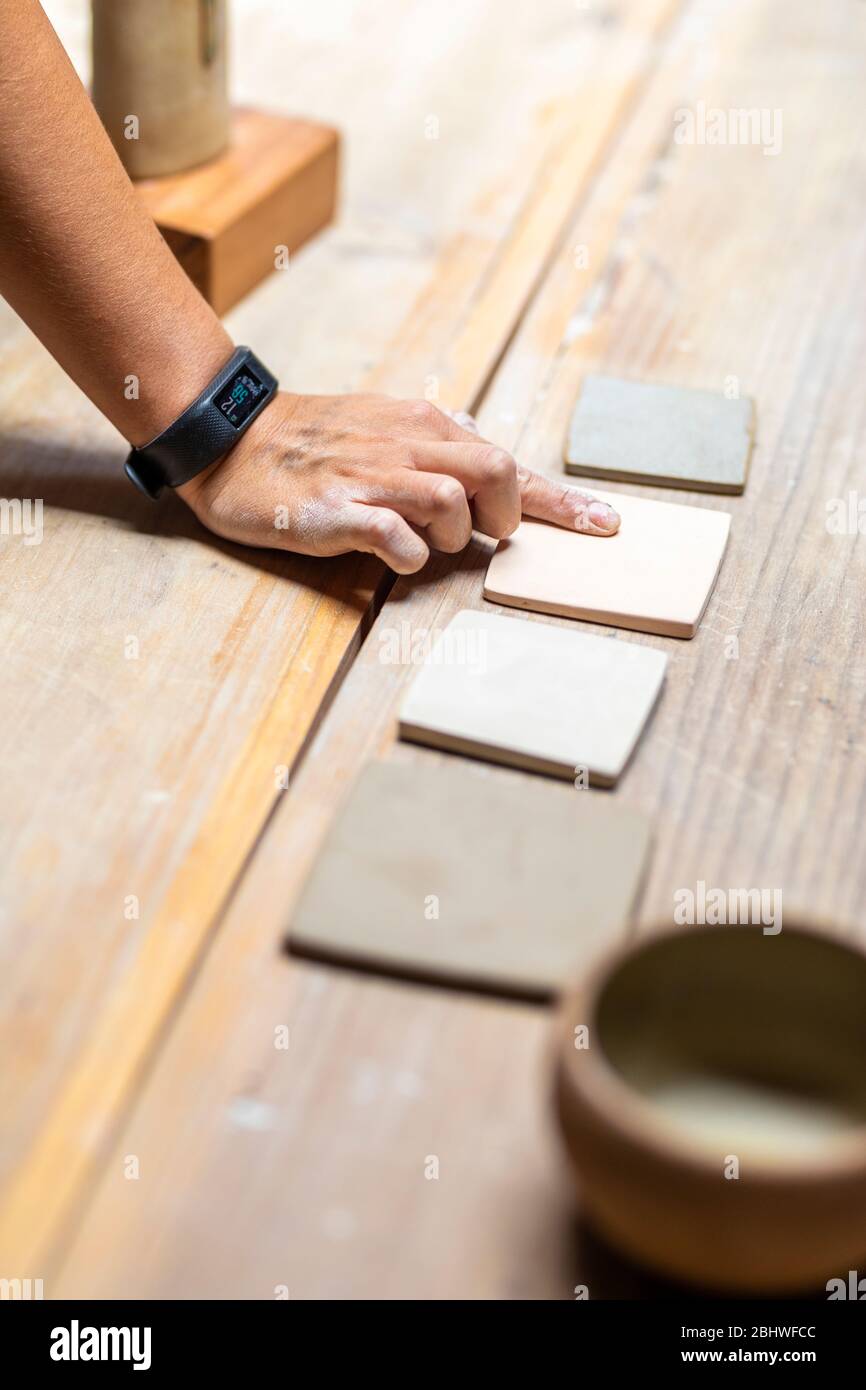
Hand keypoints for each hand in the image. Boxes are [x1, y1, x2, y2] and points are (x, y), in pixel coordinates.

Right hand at [178, 392, 620, 572]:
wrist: (232, 439)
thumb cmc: (313, 445)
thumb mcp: (385, 430)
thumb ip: (439, 449)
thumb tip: (491, 472)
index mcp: (423, 424)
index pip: (507, 460)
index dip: (561, 500)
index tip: (605, 525)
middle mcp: (405, 444)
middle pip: (495, 471)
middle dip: (507, 514)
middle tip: (486, 538)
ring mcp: (370, 476)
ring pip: (452, 499)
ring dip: (453, 535)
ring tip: (424, 542)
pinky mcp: (336, 510)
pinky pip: (395, 535)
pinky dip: (408, 554)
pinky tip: (393, 553)